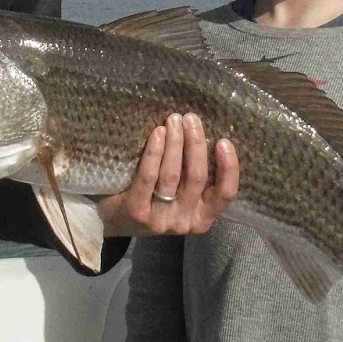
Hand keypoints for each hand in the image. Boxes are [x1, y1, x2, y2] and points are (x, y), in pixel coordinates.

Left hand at [98, 113, 238, 236]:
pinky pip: (149, 177)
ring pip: (172, 174)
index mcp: (202, 217)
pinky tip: (158, 133)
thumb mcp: (181, 194)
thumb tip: (204, 133)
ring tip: (174, 120)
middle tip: (191, 118)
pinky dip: (155, 152)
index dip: (228, 168)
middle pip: (197, 178)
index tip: (223, 141)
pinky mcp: (138, 212)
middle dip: (195, 144)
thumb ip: (193, 175)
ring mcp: (161, 220)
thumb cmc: (154, 198)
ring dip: (175, 142)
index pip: (225, 194)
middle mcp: (185, 222)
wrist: (114, 220)